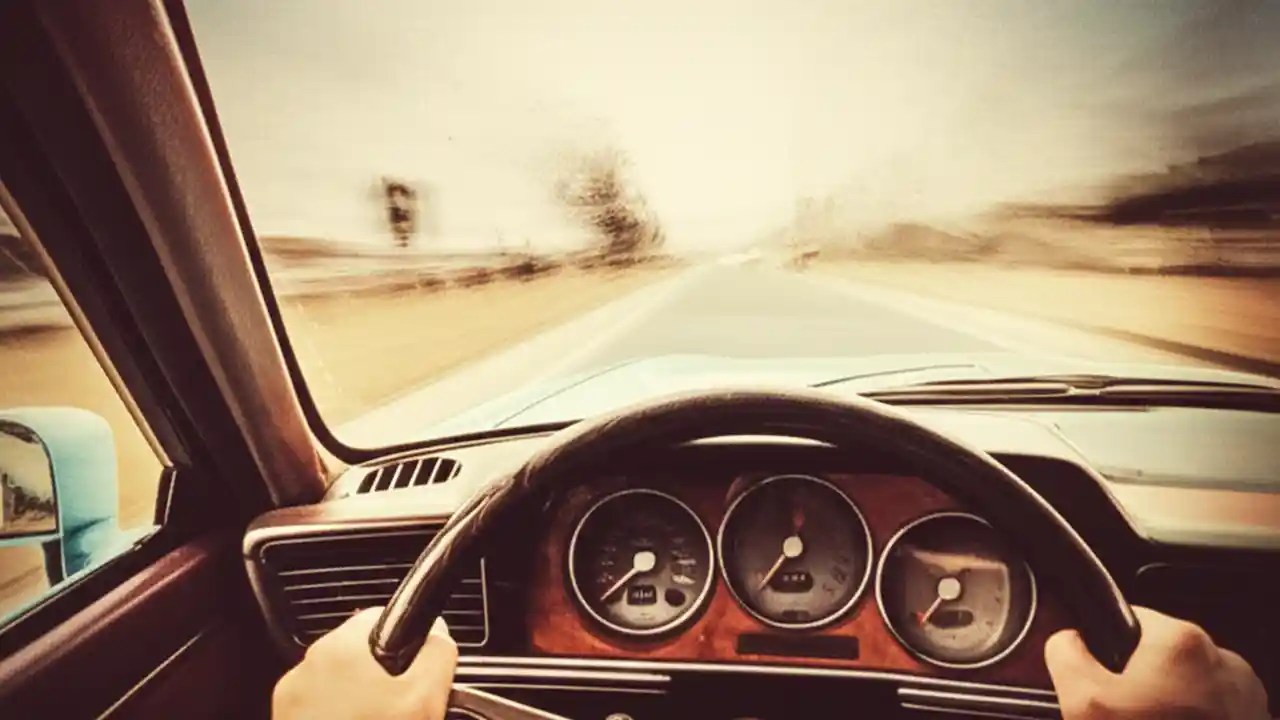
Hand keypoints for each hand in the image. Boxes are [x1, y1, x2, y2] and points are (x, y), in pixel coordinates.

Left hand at [273, 608, 457, 719]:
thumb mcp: (424, 699)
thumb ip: (437, 653)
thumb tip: (436, 633)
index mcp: (339, 649)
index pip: (382, 616)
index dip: (409, 639)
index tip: (419, 671)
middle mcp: (305, 668)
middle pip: (360, 654)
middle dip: (384, 676)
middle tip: (404, 710)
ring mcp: (289, 702)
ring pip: (340, 686)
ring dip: (362, 701)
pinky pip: (322, 711)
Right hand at [1045, 606, 1268, 718]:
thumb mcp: (1083, 701)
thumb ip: (1066, 653)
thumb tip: (1068, 638)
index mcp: (1180, 641)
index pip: (1132, 618)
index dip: (1109, 648)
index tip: (1105, 680)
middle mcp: (1224, 659)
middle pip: (1163, 655)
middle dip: (1143, 681)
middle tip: (1125, 716)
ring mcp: (1248, 695)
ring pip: (1191, 685)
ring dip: (1172, 704)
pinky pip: (1216, 710)